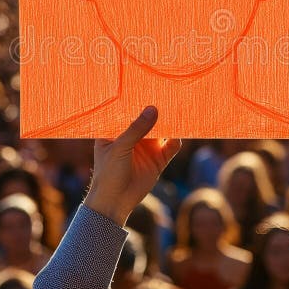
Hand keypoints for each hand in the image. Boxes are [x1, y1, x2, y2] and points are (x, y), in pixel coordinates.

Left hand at [83, 106, 181, 225]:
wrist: (114, 202)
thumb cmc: (108, 173)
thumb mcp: (120, 147)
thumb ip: (136, 129)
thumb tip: (153, 109)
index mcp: (117, 130)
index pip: (129, 111)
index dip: (139, 101)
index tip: (150, 86)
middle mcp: (133, 137)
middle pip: (148, 120)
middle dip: (158, 110)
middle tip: (170, 95)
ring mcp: (146, 148)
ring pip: (162, 132)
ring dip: (170, 124)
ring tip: (180, 111)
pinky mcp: (158, 160)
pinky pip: (171, 147)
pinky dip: (176, 140)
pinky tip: (180, 134)